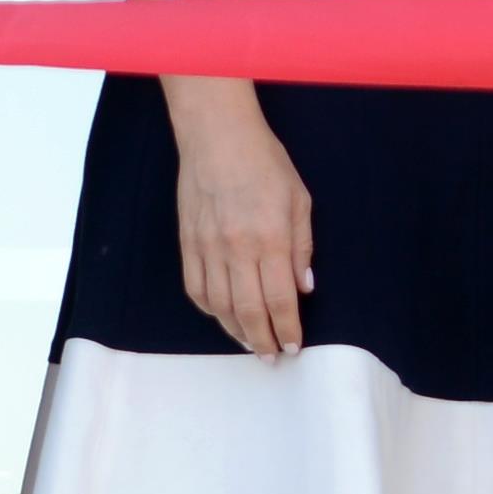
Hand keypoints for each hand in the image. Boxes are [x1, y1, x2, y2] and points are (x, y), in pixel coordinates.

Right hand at [175, 104, 315, 364]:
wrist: (217, 137)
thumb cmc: (264, 163)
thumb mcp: (299, 200)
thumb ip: (302, 247)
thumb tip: (305, 288)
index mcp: (270, 239)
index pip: (280, 300)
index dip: (287, 329)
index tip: (293, 346)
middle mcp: (236, 250)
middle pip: (248, 311)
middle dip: (262, 340)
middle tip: (271, 356)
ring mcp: (207, 248)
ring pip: (219, 306)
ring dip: (235, 331)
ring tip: (249, 343)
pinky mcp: (188, 243)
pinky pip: (196, 288)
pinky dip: (209, 309)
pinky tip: (221, 316)